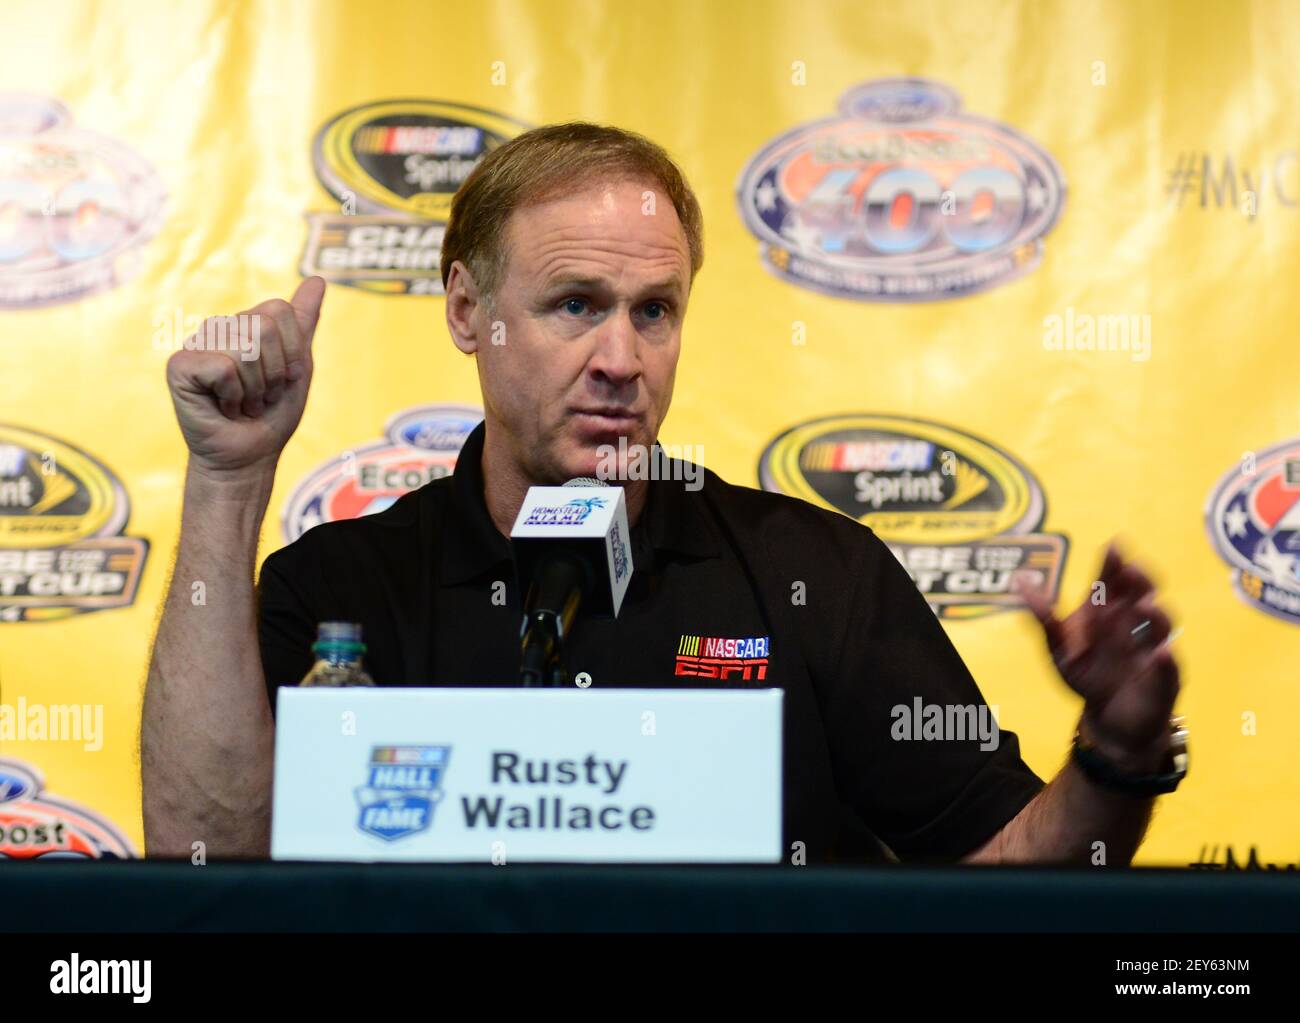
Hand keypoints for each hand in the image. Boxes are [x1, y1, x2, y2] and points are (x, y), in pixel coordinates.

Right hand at [166, 277, 325, 476]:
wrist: (248, 455)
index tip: (283, 379)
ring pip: (245, 348)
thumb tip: (317, 278)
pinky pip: (223, 368)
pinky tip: (222, 407)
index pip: (280, 310)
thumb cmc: (272, 414)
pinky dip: (233, 396)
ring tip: (243, 402)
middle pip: (264, 327)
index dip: (292, 352)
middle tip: (261, 395)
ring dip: (255, 388)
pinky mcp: (179, 365)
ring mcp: (197, 343)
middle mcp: (220, 328)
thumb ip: (303, 323)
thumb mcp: (298, 366)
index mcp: (246, 323)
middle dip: (274, 372)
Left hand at [1017, 542, 1179, 771]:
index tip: (1114, 546)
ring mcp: (1151, 649)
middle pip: (1143, 594)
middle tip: (1130, 569)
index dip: (1115, 564)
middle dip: (1140, 581)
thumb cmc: (1087, 675)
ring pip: (1161, 627)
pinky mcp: (1164, 679)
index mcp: (1109, 612)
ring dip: (1155, 615)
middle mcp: (1134, 624)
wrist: (1107, 719)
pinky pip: (1168, 669)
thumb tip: (1020, 582)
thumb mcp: (1059, 648)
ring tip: (1143, 606)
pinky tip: (1160, 653)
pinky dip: (1166, 661)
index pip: (1114, 582)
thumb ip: (1044, 617)